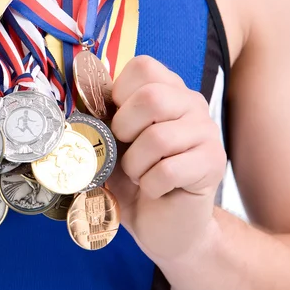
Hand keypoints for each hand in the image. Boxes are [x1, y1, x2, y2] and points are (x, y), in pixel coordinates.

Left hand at [107, 56, 225, 261]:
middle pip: (152, 97)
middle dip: (124, 130)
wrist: (162, 223)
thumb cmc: (133, 179)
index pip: (143, 66)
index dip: (119, 95)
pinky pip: (169, 170)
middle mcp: (191, 103)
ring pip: (158, 138)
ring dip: (136, 165)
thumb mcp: (109, 144)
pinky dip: (151, 185)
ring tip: (140, 175)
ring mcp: (207, 131)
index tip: (115, 121)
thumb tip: (76, 106)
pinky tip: (156, 189)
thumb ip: (99, 119)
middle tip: (125, 151)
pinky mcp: (213, 163)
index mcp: (165, 89)